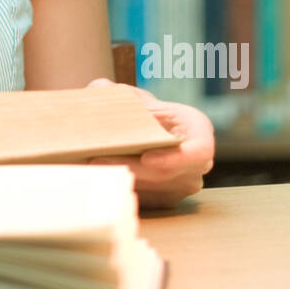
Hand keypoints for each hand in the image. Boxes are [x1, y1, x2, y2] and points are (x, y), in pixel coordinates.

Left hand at [84, 76, 214, 208]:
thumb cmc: (144, 112)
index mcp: (200, 134)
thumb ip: (119, 93)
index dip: (174, 158)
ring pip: (152, 190)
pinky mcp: (166, 200)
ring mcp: (184, 186)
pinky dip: (121, 188)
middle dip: (131, 168)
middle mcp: (198, 166)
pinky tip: (96, 176)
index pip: (198, 152)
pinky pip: (145, 199)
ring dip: (121, 179)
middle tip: (97, 159)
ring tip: (89, 166)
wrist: (147, 133)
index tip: (146, 157)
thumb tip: (99, 88)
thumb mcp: (136, 98)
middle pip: (167, 175)